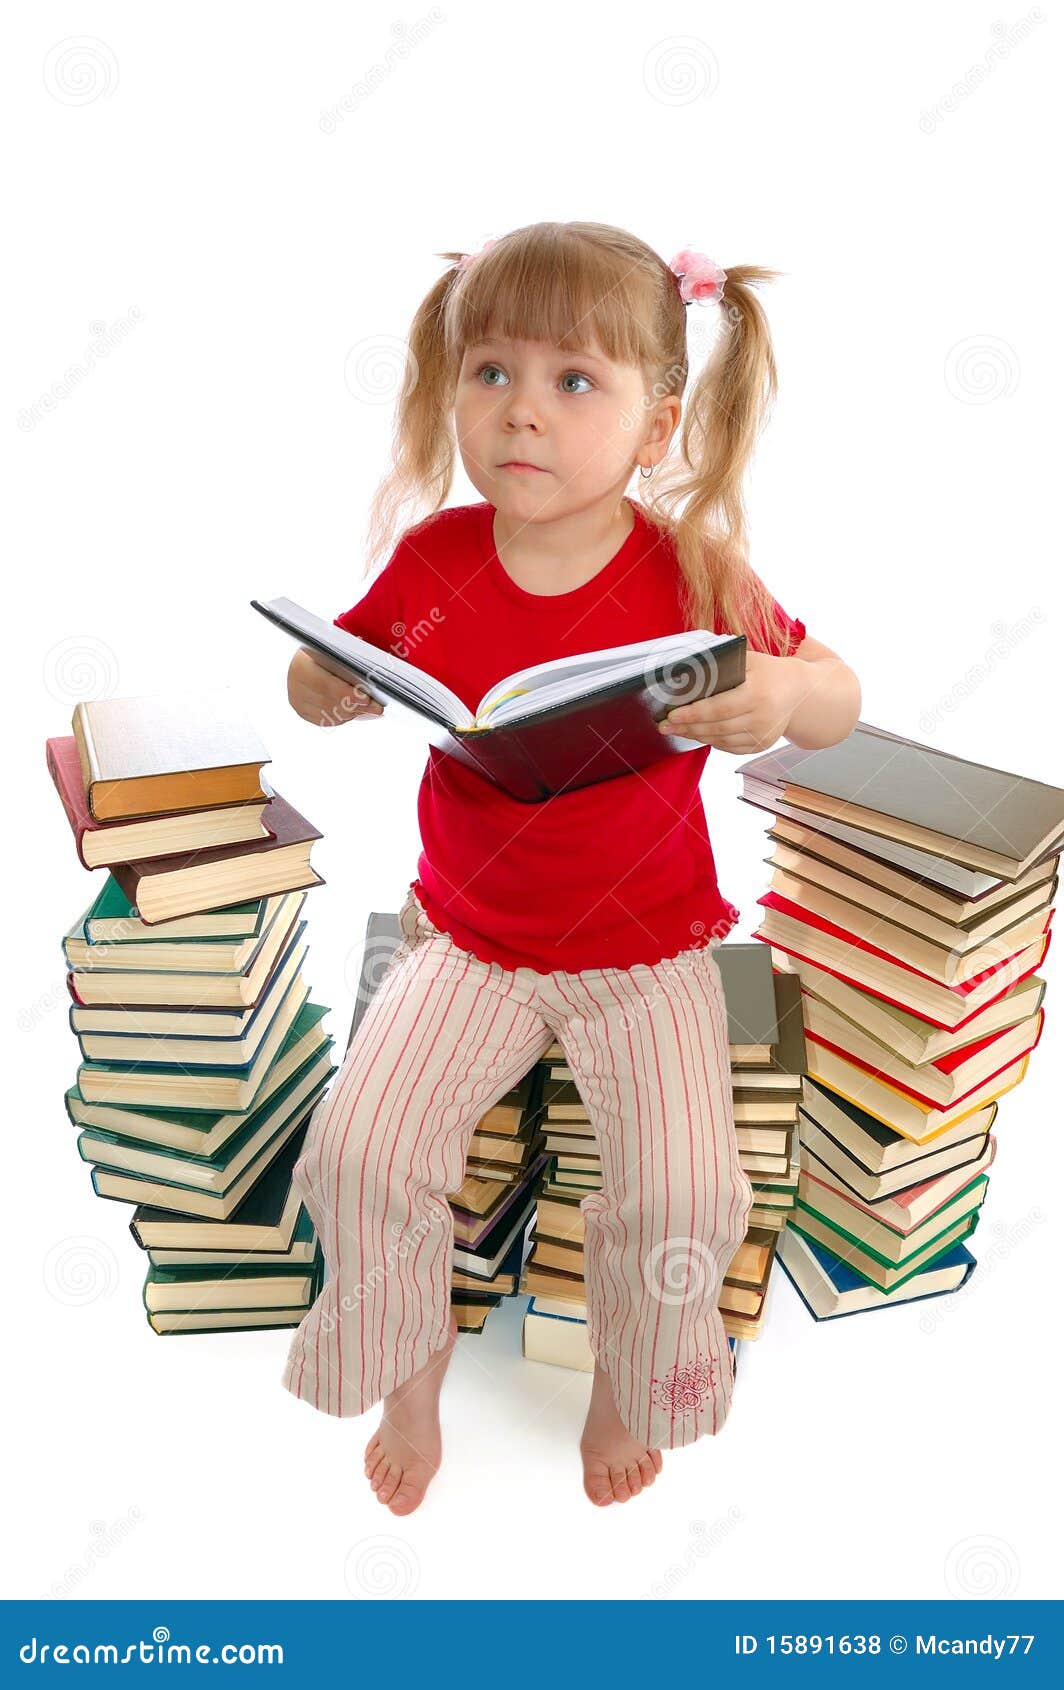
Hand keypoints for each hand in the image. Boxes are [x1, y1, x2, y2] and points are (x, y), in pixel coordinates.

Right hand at [287, 648, 384, 726]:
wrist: (306, 655)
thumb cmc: (324, 651)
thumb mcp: (336, 650)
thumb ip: (351, 662)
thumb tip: (370, 678)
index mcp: (301, 666)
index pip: (326, 685)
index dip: (348, 694)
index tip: (367, 699)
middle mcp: (296, 685)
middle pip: (330, 703)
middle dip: (356, 706)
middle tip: (375, 707)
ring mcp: (297, 700)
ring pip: (330, 714)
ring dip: (352, 713)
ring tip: (368, 709)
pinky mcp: (302, 711)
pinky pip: (326, 720)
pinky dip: (342, 717)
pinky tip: (353, 712)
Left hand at [656, 651, 800, 752]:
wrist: (799, 691)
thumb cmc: (769, 671)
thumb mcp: (749, 660)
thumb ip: (722, 664)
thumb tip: (689, 671)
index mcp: (758, 694)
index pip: (719, 707)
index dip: (693, 713)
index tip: (672, 714)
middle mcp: (762, 718)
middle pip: (716, 727)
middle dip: (687, 726)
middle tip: (665, 725)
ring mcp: (763, 735)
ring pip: (721, 740)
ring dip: (695, 735)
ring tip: (676, 729)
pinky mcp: (761, 745)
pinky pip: (729, 747)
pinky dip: (711, 741)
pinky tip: (697, 734)